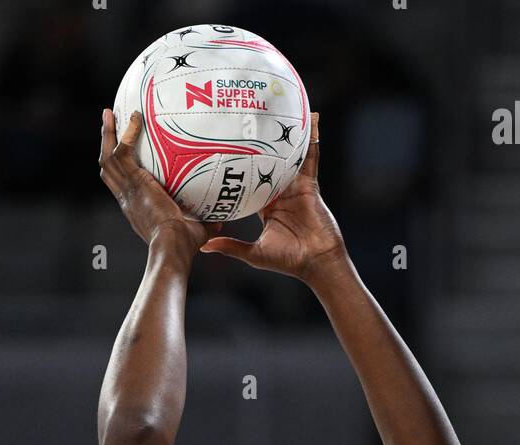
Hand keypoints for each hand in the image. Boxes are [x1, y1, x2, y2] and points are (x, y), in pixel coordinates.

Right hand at [98, 109, 222, 257]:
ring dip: (107, 134)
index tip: (122, 156)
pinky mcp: (134, 180)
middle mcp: (126, 197)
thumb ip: (204, 223)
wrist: (171, 246)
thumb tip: (220, 221)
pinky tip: (136, 117)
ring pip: (108, 156)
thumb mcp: (194, 232)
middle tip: (110, 124)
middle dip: (106, 145)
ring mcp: (128, 189)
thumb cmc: (182, 247)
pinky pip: (124, 151)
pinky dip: (128, 133)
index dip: (120, 171)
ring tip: (110, 113)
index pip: (122, 186)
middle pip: (107, 168)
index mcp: (135, 208)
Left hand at [199, 112, 345, 281]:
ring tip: (280, 107)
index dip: (239, 166)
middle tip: (248, 119)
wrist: (316, 263)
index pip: (249, 180)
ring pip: (288, 155)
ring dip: (286, 133)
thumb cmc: (288, 260)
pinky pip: (310, 157)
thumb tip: (204, 247)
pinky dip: (311, 139)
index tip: (224, 150)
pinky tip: (310, 118)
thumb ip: (230, 246)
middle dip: (261, 142)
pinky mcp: (310, 184)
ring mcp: (296, 186)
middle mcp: (280, 192)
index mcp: (265, 205)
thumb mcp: (253, 253)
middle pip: (268, 161)